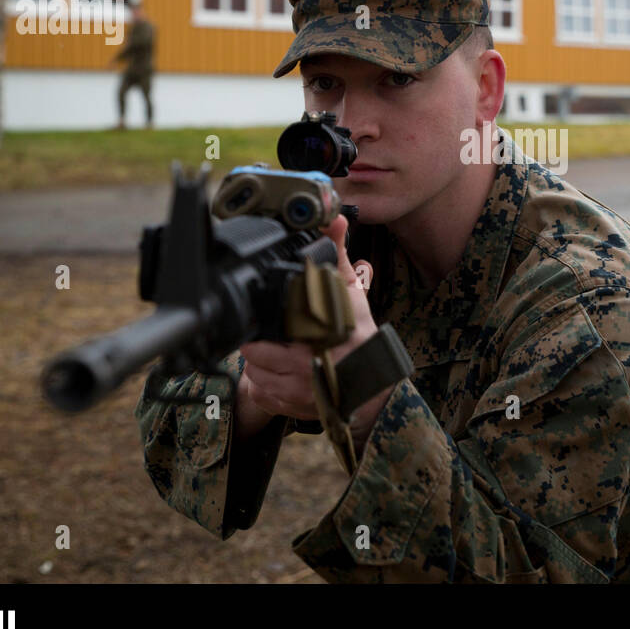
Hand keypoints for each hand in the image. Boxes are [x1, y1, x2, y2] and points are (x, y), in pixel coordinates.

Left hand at [235, 214, 388, 449]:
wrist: (376, 383)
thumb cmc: (360, 335)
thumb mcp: (349, 293)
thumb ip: (336, 256)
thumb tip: (334, 219)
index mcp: (314, 337)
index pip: (263, 333)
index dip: (260, 325)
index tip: (268, 318)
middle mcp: (304, 368)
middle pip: (253, 355)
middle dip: (258, 343)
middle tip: (270, 334)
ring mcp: (298, 393)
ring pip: (255, 376)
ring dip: (260, 365)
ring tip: (275, 353)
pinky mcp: (294, 409)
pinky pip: (263, 396)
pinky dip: (266, 385)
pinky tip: (280, 373)